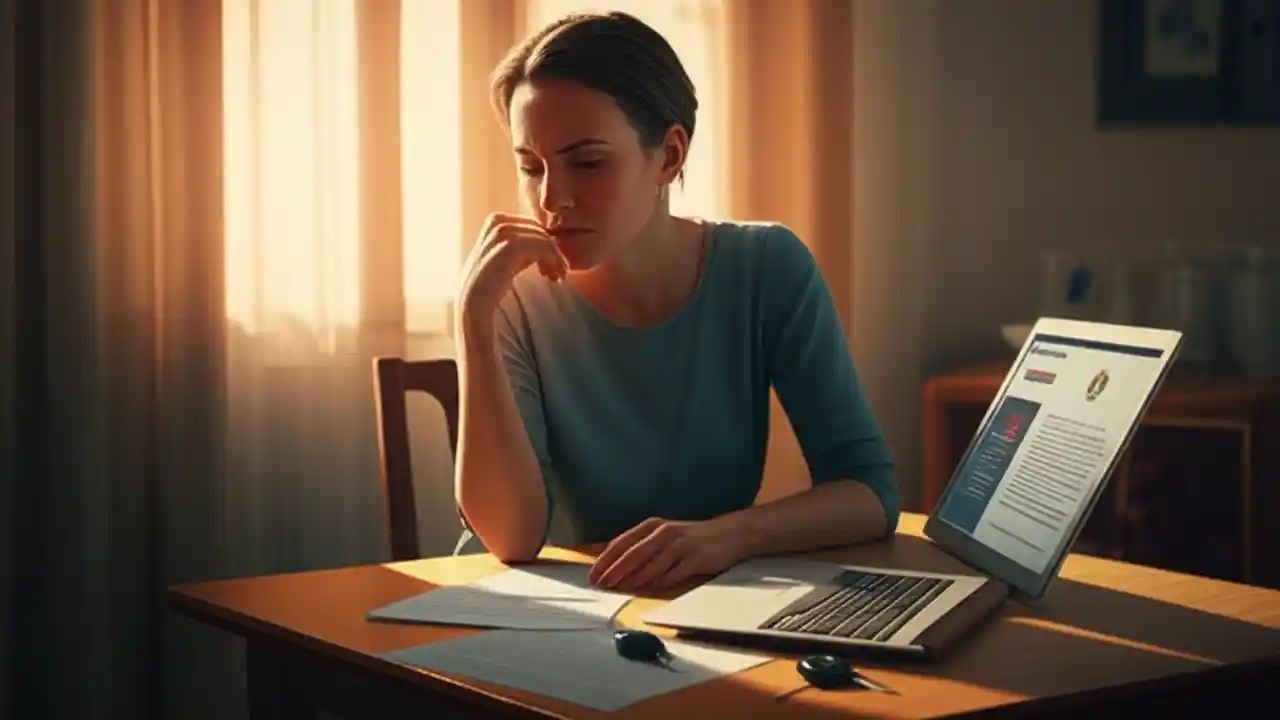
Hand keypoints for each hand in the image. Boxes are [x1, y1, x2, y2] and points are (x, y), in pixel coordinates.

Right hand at [456, 212, 566, 329]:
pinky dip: (554, 262)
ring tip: (556, 278)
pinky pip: (544, 247)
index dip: (545, 244)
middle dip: (552, 251)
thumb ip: (524, 245)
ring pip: (544, 238)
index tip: (550, 267)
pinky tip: (553, 277)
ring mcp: (504, 231)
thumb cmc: (492, 282)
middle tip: (557, 274)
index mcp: (497, 219)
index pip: (533, 225)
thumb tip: (550, 241)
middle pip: (540, 230)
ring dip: (555, 258)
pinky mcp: (512, 244)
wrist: (474, 301)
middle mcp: (499, 221)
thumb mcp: (509, 257)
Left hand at [588, 517, 747, 592]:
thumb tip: (612, 564)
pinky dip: (657, 584)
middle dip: (614, 571)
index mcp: (653, 525)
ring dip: (632, 580)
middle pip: (633, 554)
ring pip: (650, 566)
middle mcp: (664, 532)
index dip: (605, 560)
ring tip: (618, 590)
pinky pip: (671, 575)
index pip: (622, 543)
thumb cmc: (692, 538)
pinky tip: (646, 592)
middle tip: (600, 585)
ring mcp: (680, 545)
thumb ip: (641, 547)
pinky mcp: (695, 559)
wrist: (730, 534)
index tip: (592, 575)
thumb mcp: (664, 536)